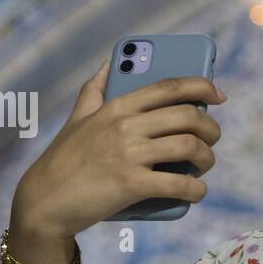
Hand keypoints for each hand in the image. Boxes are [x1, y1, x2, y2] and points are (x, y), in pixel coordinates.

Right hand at [11, 58, 227, 238]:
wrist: (44, 201)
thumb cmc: (63, 160)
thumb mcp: (77, 117)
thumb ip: (95, 89)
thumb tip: (110, 62)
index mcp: (117, 106)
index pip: (169, 87)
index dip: (202, 87)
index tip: (218, 96)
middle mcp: (126, 125)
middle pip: (189, 116)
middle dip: (211, 129)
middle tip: (211, 142)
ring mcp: (129, 154)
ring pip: (190, 146)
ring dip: (207, 158)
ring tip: (202, 168)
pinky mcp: (131, 184)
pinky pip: (179, 183)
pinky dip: (196, 190)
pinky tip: (196, 193)